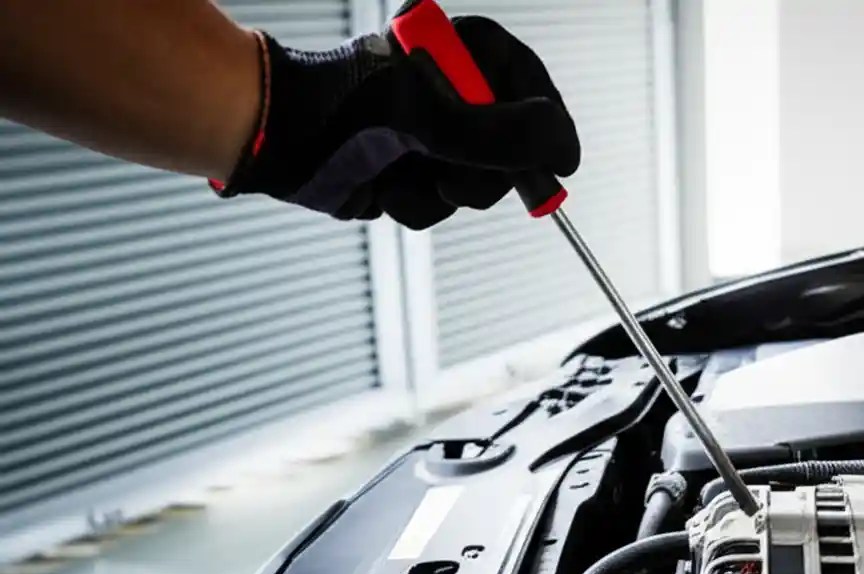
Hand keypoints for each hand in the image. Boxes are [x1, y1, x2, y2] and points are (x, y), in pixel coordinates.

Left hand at [213, 7, 579, 228]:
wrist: (277, 140)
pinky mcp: (414, 169)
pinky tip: (387, 188)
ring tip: (406, 174)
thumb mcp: (435, 121)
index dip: (550, 127)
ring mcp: (434, 133)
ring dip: (443, 192)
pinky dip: (417, 206)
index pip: (530, 85)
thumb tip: (561, 145)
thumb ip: (506, 134)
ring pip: (479, 183)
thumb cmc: (344, 111)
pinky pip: (444, 203)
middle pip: (513, 146)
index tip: (562, 163)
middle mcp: (453, 91)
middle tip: (453, 174)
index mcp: (461, 53)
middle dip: (481, 172)